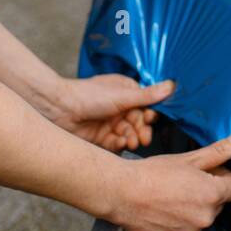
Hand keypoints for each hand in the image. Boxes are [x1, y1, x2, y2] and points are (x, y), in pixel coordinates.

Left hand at [50, 74, 168, 151]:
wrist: (59, 109)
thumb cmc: (87, 95)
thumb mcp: (122, 95)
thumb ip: (148, 95)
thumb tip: (171, 86)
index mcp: (126, 92)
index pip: (146, 106)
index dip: (150, 115)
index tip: (151, 120)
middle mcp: (119, 108)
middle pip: (138, 123)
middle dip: (142, 130)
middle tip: (144, 138)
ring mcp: (110, 123)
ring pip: (129, 134)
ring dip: (132, 139)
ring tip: (132, 142)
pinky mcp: (101, 138)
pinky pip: (116, 144)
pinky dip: (120, 145)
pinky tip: (119, 144)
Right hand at [108, 130, 230, 230]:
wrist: (121, 193)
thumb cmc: (151, 174)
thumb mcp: (189, 158)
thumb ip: (220, 151)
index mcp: (212, 194)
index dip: (226, 177)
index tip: (213, 173)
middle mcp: (205, 217)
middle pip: (219, 203)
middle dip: (207, 192)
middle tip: (185, 181)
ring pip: (202, 218)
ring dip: (193, 208)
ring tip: (171, 195)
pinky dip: (179, 223)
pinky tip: (165, 210)